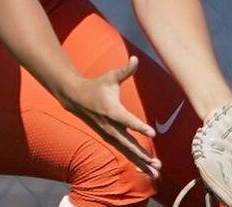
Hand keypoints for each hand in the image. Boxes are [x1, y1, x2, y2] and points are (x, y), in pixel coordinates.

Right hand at [57, 56, 161, 177]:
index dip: (139, 127)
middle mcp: (111, 126)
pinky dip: (134, 160)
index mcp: (112, 111)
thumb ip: (124, 70)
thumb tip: (135, 58)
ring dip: (141, 162)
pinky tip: (145, 168)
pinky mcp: (110, 138)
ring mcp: (109, 134)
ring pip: (127, 151)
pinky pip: (123, 151)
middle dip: (142, 155)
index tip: (152, 134)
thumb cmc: (97, 86)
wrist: (76, 98)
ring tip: (156, 172)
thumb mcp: (110, 77)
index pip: (128, 121)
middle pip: (128, 144)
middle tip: (156, 164)